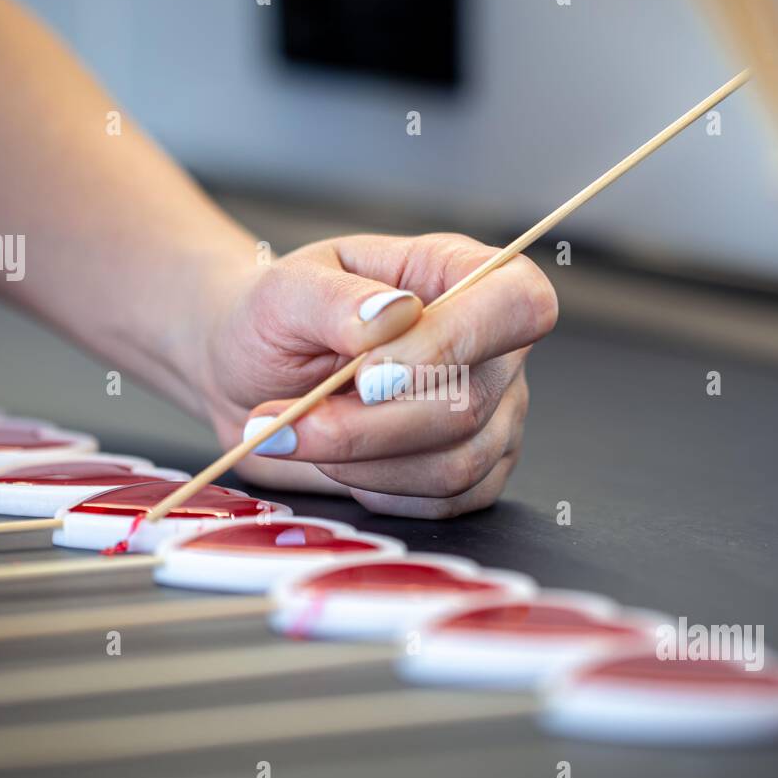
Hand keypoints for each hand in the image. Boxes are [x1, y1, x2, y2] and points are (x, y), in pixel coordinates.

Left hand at [196, 233, 557, 517]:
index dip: (453, 342)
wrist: (258, 378)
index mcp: (465, 275)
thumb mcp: (285, 291)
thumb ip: (335, 301)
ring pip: (455, 464)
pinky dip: (374, 489)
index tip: (365, 370)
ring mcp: (494, 416)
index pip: (519, 304)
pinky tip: (333, 458)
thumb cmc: (281, 320)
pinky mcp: (475, 475)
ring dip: (360, 460)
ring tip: (295, 435)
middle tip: (288, 420)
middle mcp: (495, 349)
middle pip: (469, 403)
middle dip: (367, 424)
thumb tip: (391, 317)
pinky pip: (442, 502)